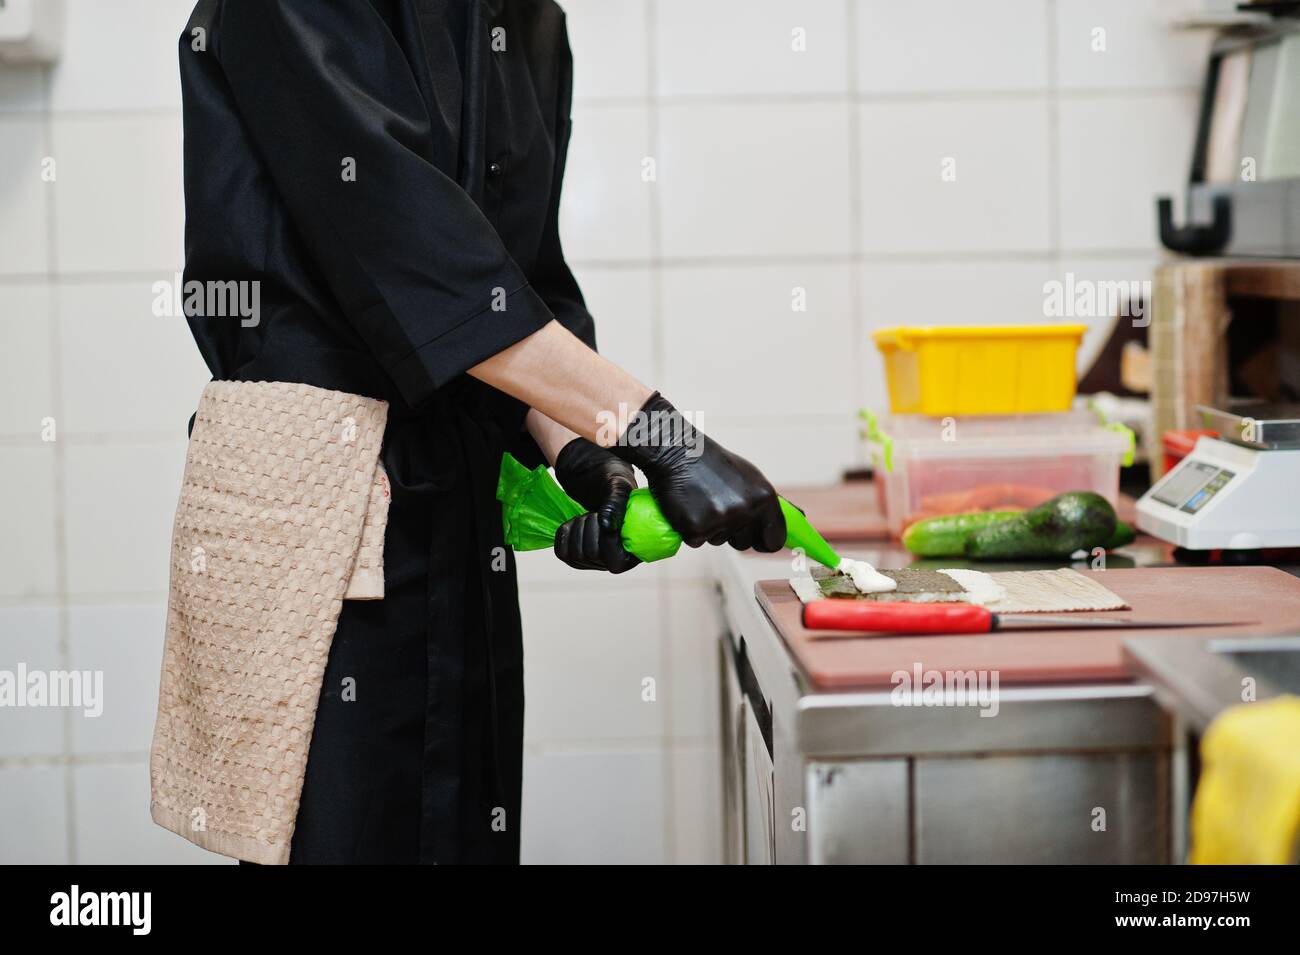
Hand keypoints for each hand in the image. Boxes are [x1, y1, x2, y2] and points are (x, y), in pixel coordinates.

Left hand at [552, 438, 640, 572]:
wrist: (598, 483)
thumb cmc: (614, 485)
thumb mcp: (619, 487)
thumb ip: (616, 504)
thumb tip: (607, 526)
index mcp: (634, 552)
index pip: (615, 563)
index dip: (608, 540)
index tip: (608, 519)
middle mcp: (614, 562)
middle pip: (591, 554)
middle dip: (590, 527)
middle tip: (597, 513)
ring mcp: (593, 562)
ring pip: (574, 554)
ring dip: (578, 528)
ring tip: (589, 517)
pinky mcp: (574, 557)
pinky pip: (561, 551)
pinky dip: (565, 533)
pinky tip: (576, 523)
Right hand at [610, 392, 784, 551]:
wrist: (677, 452)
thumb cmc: (714, 465)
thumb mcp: (750, 477)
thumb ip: (769, 502)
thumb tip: (800, 519)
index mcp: (764, 497)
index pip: (775, 539)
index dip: (765, 542)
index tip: (758, 540)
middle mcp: (745, 510)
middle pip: (745, 544)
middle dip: (734, 533)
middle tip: (719, 507)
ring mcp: (720, 521)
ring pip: (719, 541)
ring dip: (710, 528)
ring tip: (702, 501)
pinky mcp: (695, 529)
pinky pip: (697, 541)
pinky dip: (690, 529)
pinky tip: (688, 506)